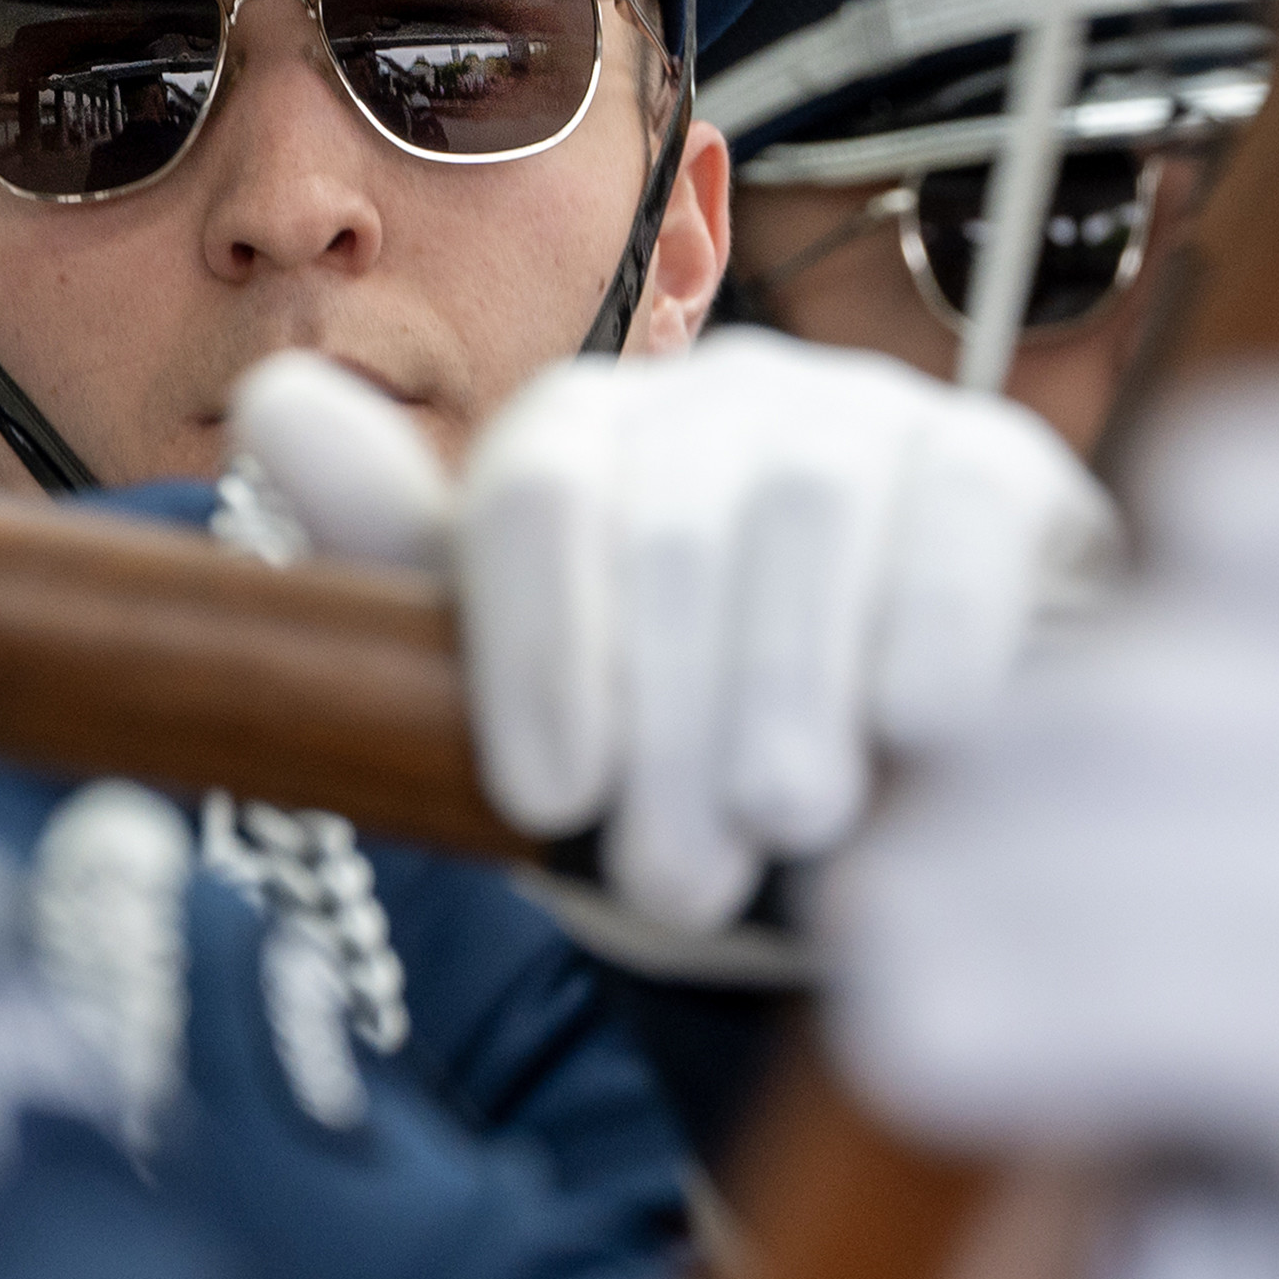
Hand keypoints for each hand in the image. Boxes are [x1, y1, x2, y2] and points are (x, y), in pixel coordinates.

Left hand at [226, 331, 1115, 930]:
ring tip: (786, 830)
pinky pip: (959, 524)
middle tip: (674, 879)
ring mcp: (869, 418)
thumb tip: (278, 401)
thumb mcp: (546, 700)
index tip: (547, 802)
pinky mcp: (1000, 469)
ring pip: (807, 513)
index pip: (534, 496)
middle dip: (665, 716)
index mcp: (589, 439)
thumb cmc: (694, 757)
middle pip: (670, 523)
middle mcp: (723, 400)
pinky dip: (932, 636)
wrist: (903, 807)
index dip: (536, 649)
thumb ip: (411, 568)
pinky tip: (920, 741)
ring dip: (787, 687)